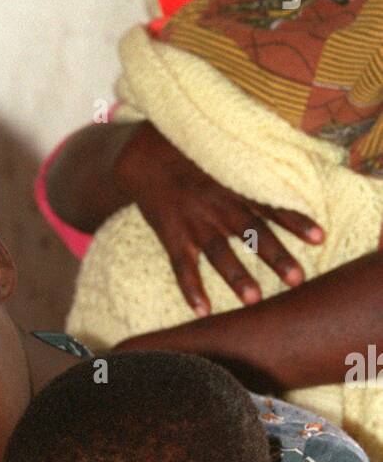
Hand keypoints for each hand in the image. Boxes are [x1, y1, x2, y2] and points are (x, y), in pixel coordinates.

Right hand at [114, 122, 323, 315]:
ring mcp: (193, 222)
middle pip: (252, 233)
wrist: (141, 154)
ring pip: (219, 253)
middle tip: (297, 279)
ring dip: (236, 276)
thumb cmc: (189, 151)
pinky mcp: (170, 235)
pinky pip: (180, 265)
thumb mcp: (224, 151)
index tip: (319, 237)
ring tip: (254, 299)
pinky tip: (202, 310)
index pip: (272, 205)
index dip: (296, 221)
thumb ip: (251, 164)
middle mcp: (218, 205)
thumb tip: (286, 163)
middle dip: (275, 256)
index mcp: (235, 185)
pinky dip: (190, 288)